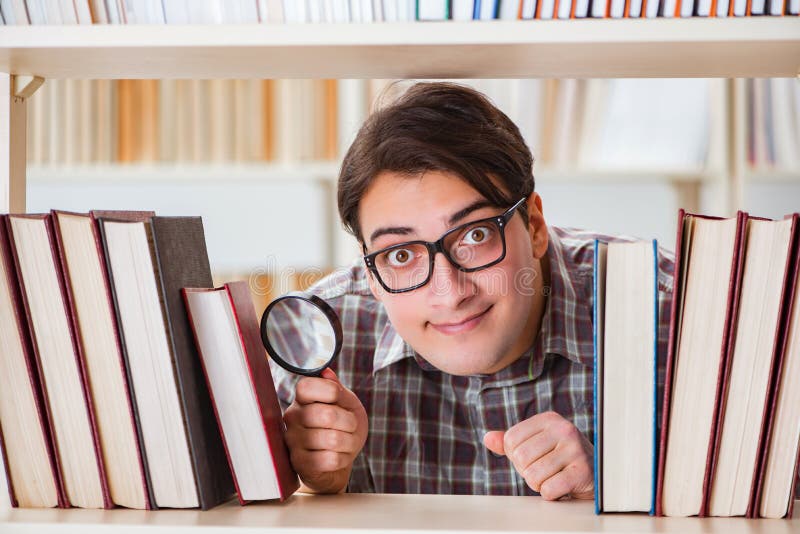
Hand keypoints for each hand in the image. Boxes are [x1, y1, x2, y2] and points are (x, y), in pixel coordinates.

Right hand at [283, 368, 367, 493]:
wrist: (338, 459)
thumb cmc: (342, 426)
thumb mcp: (346, 403)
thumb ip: (337, 388)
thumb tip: (326, 372)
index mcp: (302, 398)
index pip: (309, 387)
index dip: (333, 392)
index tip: (339, 400)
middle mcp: (292, 417)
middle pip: (328, 415)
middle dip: (349, 422)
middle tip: (350, 426)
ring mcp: (293, 440)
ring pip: (333, 439)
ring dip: (349, 442)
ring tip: (346, 442)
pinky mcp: (300, 462)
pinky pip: (331, 459)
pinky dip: (343, 458)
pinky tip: (338, 456)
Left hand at [483, 411, 593, 500]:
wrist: (594, 477)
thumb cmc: (559, 460)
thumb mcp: (535, 445)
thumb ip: (510, 441)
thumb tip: (488, 438)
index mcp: (549, 419)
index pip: (510, 439)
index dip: (515, 456)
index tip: (532, 458)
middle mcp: (564, 429)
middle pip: (520, 457)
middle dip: (527, 471)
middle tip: (544, 471)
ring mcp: (575, 449)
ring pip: (533, 475)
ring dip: (539, 484)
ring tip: (554, 477)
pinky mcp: (583, 471)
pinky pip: (548, 490)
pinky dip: (551, 494)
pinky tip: (563, 486)